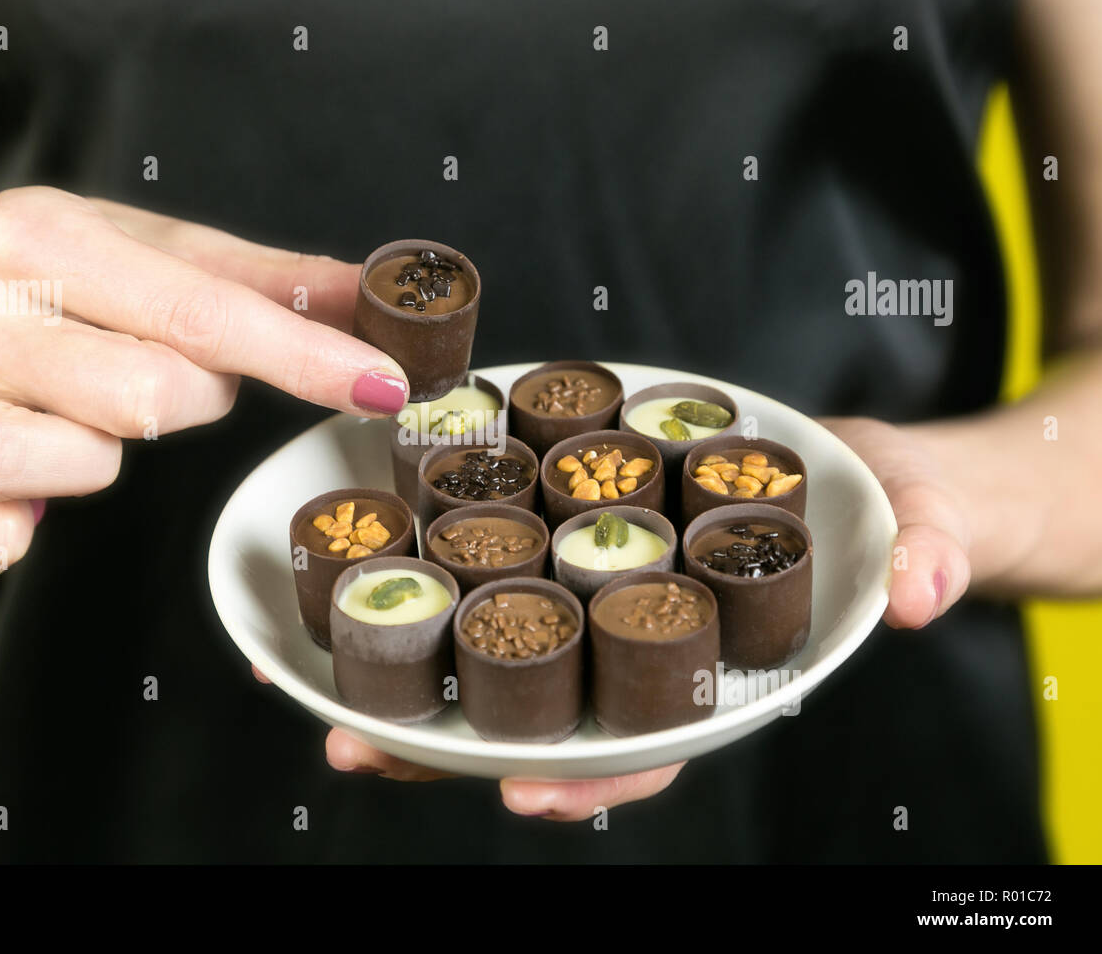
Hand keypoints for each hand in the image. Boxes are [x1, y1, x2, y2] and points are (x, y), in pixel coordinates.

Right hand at [0, 187, 408, 571]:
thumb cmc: (73, 298)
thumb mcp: (164, 262)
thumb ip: (271, 282)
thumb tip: (380, 291)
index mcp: (40, 236)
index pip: (200, 310)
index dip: (303, 355)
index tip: (382, 386)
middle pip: (149, 392)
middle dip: (189, 401)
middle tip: (167, 384)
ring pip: (69, 462)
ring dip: (103, 463)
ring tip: (89, 431)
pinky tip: (19, 520)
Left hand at [296, 417, 967, 818]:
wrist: (845, 467)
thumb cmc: (882, 507)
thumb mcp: (915, 519)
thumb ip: (927, 551)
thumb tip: (917, 594)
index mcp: (717, 671)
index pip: (655, 745)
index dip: (595, 777)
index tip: (529, 793)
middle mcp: (647, 654)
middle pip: (549, 725)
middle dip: (458, 754)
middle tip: (368, 757)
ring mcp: (604, 609)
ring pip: (506, 673)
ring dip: (418, 696)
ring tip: (332, 710)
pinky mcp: (571, 554)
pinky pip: (500, 590)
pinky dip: (435, 602)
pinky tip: (369, 601)